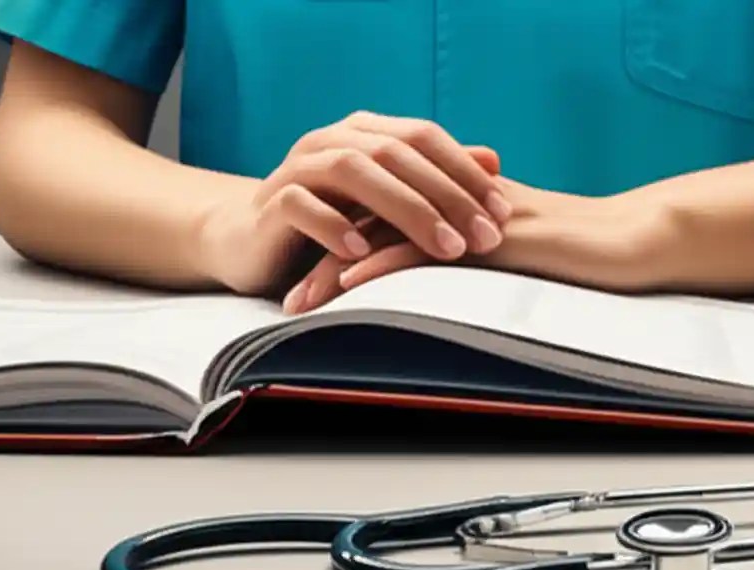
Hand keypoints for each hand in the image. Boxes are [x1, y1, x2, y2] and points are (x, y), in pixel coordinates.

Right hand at [196, 111, 511, 296]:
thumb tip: (494, 160)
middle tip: (484, 238)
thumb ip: (434, 180)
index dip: (465, 171)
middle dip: (447, 196)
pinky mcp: (271, 204)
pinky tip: (363, 253)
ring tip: (444, 248)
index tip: (503, 213)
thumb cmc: (330, 223)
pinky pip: (302, 206)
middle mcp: (330, 141)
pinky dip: (334, 226)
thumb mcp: (387, 203)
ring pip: (354, 172)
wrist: (249, 239)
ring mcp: (297, 169)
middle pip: (396, 154)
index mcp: (363, 132)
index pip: (424, 137)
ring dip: (405, 210)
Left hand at [286, 178, 659, 312]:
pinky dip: (382, 263)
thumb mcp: (517, 258)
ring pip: (386, 233)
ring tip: (301, 300)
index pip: (382, 217)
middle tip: (286, 296)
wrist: (632, 243)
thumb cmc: (583, 256)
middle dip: (321, 259)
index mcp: (455, 206)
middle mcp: (454, 203)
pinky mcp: (489, 235)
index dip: (338, 246)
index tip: (305, 281)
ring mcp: (469, 216)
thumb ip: (477, 262)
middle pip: (369, 223)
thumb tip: (446, 291)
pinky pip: (426, 247)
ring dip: (337, 266)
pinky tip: (351, 283)